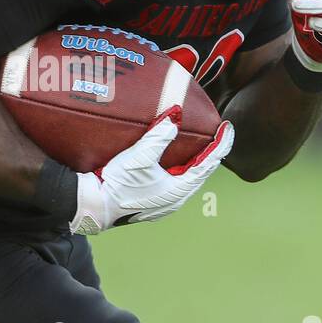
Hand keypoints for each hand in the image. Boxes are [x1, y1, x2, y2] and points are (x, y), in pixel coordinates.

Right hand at [70, 109, 234, 234]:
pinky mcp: (151, 205)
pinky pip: (173, 185)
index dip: (221, 144)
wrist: (94, 207)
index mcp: (179, 189)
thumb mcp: (140, 156)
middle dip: (210, 153)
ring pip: (187, 181)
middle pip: (201, 173)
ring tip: (196, 147)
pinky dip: (179, 171)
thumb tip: (175, 116)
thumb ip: (160, 135)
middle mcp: (176, 200)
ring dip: (193, 163)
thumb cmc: (117, 184)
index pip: (209, 163)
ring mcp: (163, 205)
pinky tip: (170, 163)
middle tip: (215, 135)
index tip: (227, 128)